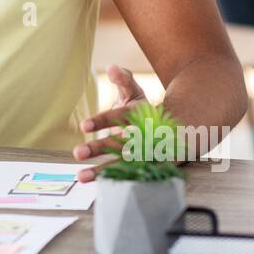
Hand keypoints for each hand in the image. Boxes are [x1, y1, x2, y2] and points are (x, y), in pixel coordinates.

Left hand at [73, 64, 147, 181]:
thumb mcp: (135, 93)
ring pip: (123, 163)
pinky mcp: (148, 169)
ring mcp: (147, 154)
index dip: (102, 120)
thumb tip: (111, 67)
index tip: (83, 126)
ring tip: (80, 177)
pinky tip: (96, 185)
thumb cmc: (145, 110)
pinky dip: (113, 181)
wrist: (177, 131)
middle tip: (77, 153)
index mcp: (141, 114)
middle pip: (120, 142)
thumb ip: (124, 80)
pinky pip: (129, 176)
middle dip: (99, 148)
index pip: (120, 116)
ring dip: (102, 171)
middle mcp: (145, 135)